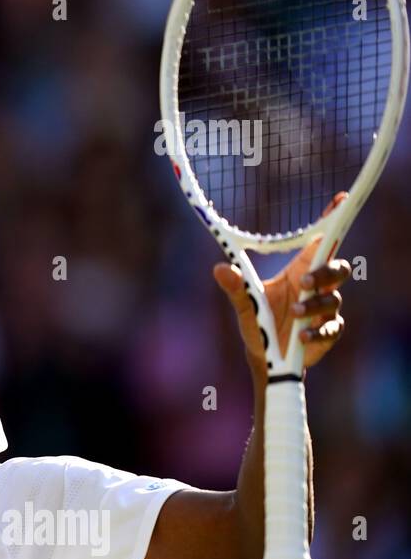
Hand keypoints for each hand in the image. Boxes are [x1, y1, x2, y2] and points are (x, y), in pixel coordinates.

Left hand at [214, 192, 349, 377]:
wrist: (265, 358)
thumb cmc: (258, 323)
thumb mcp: (244, 305)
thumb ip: (235, 287)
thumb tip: (220, 268)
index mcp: (298, 271)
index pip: (319, 242)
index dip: (330, 221)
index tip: (339, 200)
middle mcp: (316, 288)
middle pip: (337, 268)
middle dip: (325, 272)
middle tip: (303, 282)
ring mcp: (324, 310)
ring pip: (334, 299)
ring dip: (315, 306)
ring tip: (294, 313)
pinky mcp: (327, 332)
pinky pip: (332, 328)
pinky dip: (317, 332)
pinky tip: (301, 335)